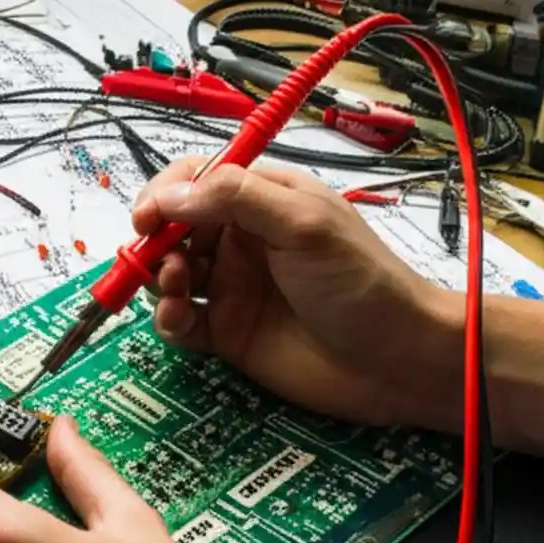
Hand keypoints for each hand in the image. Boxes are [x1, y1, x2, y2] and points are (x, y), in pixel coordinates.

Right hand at [133, 158, 457, 426]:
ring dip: (159, 278)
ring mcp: (234, 287)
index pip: (197, 181)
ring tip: (178, 289)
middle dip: (156, 240)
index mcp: (263, 200)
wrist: (396, 361)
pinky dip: (169, 318)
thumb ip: (235, 199)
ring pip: (170, 274)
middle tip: (159, 261)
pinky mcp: (229, 334)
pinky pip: (181, 321)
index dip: (165, 194)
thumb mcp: (303, 223)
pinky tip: (181, 320)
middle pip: (174, 228)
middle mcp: (242, 240)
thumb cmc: (361, 281)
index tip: (147, 217)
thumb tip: (169, 195)